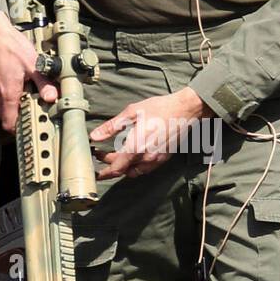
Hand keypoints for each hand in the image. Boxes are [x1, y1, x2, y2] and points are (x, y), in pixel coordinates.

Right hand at [0, 10, 57, 133]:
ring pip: (1, 109)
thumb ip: (43, 82)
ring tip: (28, 104)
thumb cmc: (11, 45)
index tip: (30, 129)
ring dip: (13, 110)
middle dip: (17, 121)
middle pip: (4, 118)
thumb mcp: (33, 64)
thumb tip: (53, 97)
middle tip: (32, 117)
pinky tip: (21, 90)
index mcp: (8, 94)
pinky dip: (9, 100)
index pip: (8, 123)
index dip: (18, 130)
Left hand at [89, 86, 213, 179]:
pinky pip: (146, 169)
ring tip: (116, 156)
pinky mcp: (164, 158)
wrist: (185, 110)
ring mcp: (156, 160)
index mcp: (135, 148)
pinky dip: (136, 166)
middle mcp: (146, 158)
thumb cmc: (159, 108)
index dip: (104, 170)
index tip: (95, 167)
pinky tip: (133, 156)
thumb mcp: (131, 113)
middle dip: (111, 165)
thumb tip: (94, 136)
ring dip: (124, 167)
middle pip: (124, 170)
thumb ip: (111, 127)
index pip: (116, 168)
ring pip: (135, 172)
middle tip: (101, 154)